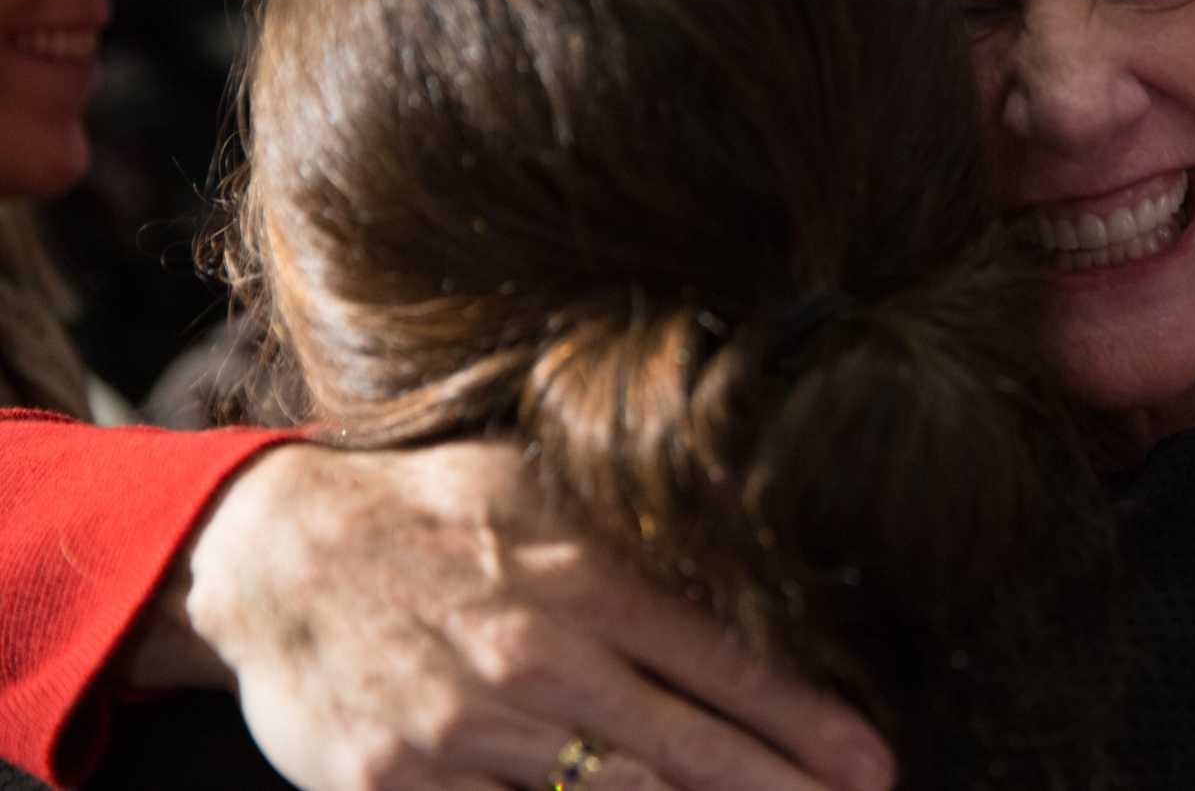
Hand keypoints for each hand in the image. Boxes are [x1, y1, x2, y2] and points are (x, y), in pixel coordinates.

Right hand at [139, 441, 894, 790]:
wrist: (276, 553)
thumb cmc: (432, 509)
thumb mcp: (543, 482)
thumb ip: (636, 534)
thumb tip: (742, 558)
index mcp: (584, 574)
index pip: (724, 661)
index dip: (806, 720)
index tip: (871, 760)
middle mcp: (537, 657)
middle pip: (689, 750)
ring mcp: (467, 732)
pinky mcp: (403, 786)